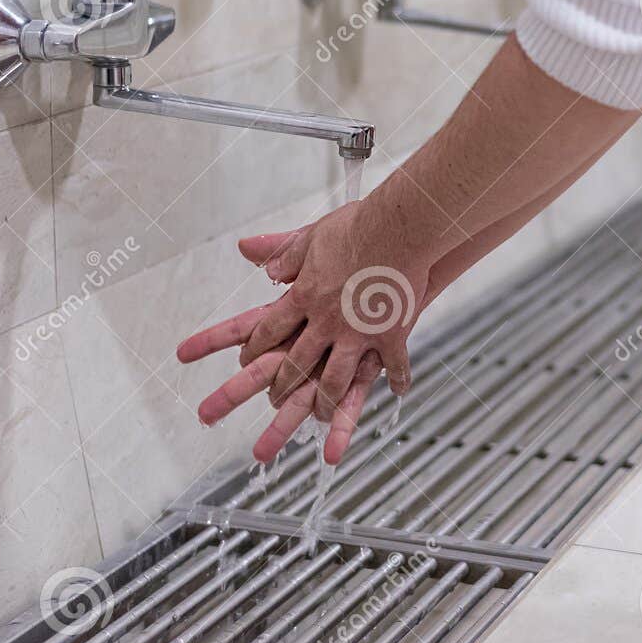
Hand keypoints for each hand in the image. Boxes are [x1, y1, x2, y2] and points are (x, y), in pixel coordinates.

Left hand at [177, 200, 432, 457]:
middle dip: (281, 387)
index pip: (269, 330)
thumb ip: (284, 253)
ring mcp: (358, 333)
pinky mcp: (391, 335)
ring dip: (326, 402)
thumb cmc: (355, 226)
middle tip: (273, 402)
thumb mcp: (311, 235)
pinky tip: (397, 392)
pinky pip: (394, 365)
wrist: (398, 228)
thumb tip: (257, 260)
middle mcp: (326, 321)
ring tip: (322, 416)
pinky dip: (397, 380)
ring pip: (335, 380)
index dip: (254, 349)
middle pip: (295, 363)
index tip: (243, 363)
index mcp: (304, 296)